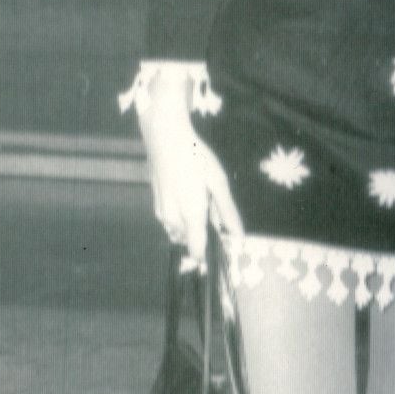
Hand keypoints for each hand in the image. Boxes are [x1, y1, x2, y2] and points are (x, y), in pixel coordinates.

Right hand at [135, 70, 242, 268]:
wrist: (165, 138)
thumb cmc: (196, 157)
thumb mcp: (218, 183)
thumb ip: (227, 212)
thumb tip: (238, 237)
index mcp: (191, 215)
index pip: (197, 251)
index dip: (208, 255)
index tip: (220, 248)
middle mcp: (172, 219)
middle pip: (189, 241)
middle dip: (202, 233)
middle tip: (212, 205)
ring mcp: (160, 212)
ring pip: (178, 232)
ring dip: (190, 225)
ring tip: (200, 196)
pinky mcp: (155, 204)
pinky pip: (170, 221)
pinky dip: (181, 216)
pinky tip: (188, 193)